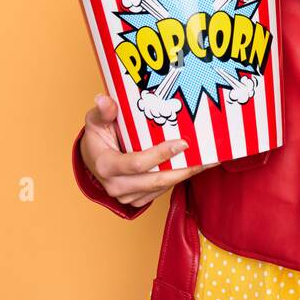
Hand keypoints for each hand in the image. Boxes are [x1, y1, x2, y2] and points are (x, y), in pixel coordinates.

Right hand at [79, 93, 218, 207]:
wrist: (92, 160)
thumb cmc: (96, 137)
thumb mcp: (96, 120)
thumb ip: (103, 111)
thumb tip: (103, 99)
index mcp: (106, 165)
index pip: (137, 164)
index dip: (162, 154)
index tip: (184, 143)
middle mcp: (115, 185)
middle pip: (155, 180)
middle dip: (183, 169)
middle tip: (206, 156)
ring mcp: (126, 196)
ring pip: (161, 188)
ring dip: (185, 175)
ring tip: (207, 162)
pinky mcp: (136, 200)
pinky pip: (160, 192)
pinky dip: (177, 180)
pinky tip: (194, 168)